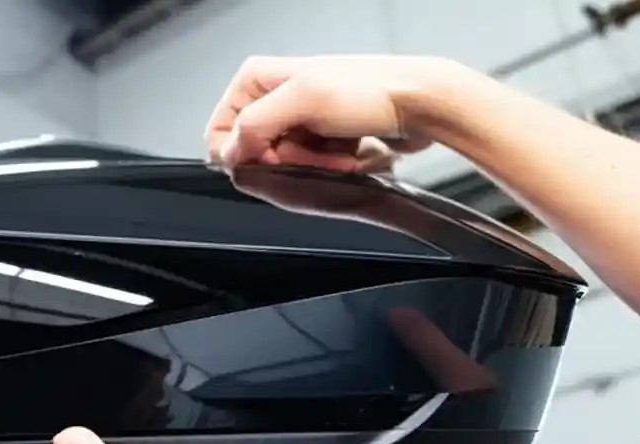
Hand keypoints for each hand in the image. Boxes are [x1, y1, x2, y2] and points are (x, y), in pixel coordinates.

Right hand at [204, 55, 460, 171]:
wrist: (420, 104)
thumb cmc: (371, 92)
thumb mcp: (304, 101)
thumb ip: (256, 125)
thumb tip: (229, 152)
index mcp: (256, 79)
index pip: (219, 133)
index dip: (244, 153)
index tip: (274, 155)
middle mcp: (272, 96)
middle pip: (255, 153)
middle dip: (288, 160)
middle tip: (318, 150)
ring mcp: (296, 117)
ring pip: (282, 164)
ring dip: (313, 166)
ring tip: (340, 151)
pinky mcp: (317, 136)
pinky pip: (306, 167)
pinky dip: (328, 167)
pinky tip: (348, 152)